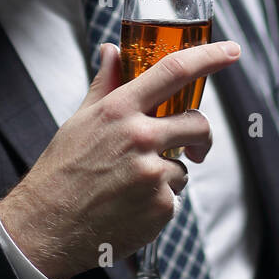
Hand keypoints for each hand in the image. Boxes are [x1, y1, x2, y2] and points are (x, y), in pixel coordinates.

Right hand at [0, 39, 238, 278]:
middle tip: (194, 145)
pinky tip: (130, 206)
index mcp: (119, 109)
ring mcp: (152, 173)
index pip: (174, 71)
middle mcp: (139, 136)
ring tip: (132, 185)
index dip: (209, 57)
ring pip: (185, 165)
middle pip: (197, 122)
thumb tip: (112, 50)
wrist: (46, 228)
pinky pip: (175, 196)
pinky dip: (159, 201)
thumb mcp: (80, 120)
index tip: (231, 51)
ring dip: (169, 173)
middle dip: (201, 135)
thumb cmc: (61, 171)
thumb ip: (105, 84)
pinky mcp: (161, 206)